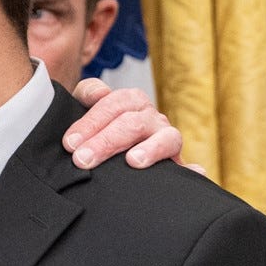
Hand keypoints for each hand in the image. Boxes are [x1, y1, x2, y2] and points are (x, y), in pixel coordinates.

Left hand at [64, 79, 181, 168]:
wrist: (114, 156)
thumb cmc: (98, 133)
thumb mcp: (86, 112)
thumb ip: (86, 95)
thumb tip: (96, 93)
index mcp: (129, 101)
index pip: (112, 102)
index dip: (90, 121)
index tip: (70, 142)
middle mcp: (150, 116)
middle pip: (132, 121)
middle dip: (106, 140)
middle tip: (83, 159)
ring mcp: (166, 138)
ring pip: (166, 137)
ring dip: (150, 149)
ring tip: (133, 161)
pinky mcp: (176, 163)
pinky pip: (187, 166)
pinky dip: (192, 170)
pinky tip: (194, 172)